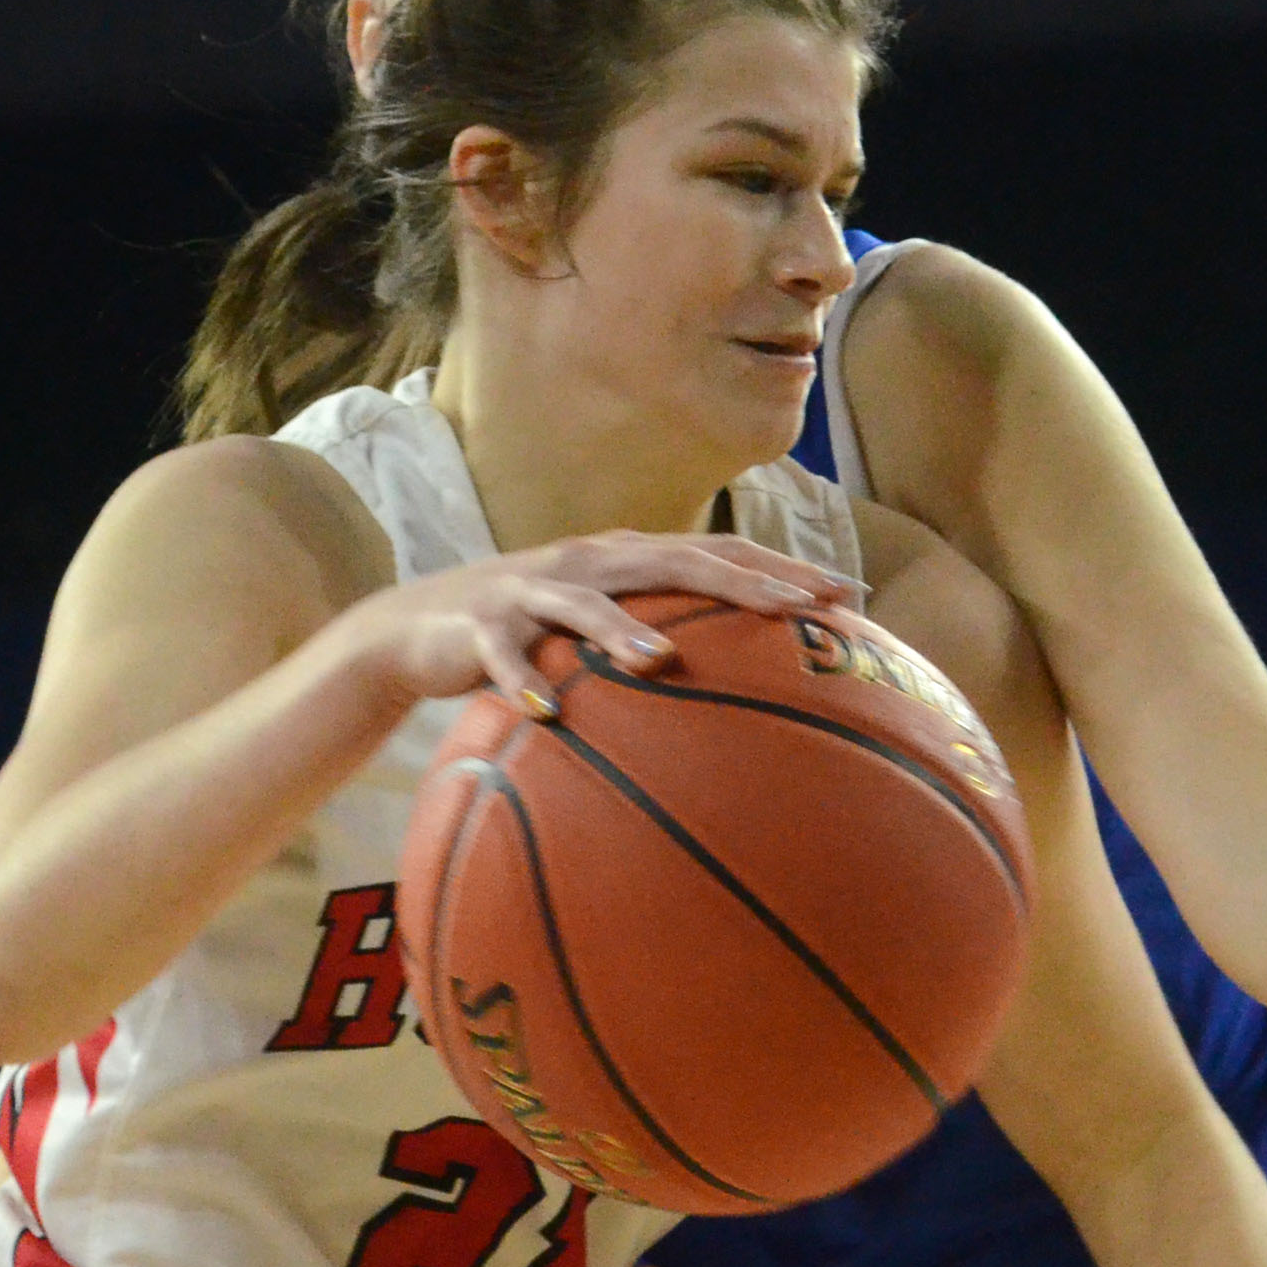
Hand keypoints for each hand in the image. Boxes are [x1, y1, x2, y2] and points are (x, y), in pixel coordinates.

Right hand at [349, 533, 856, 716]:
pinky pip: (504, 656)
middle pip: (674, 562)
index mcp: (628, 560)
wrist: (419, 629)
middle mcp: (589, 563)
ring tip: (662, 662)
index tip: (847, 596)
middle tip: (796, 610)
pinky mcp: (481, 626)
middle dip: (740, 582)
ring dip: (621, 633)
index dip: (781, 570)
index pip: (718, 554)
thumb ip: (670, 637)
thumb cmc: (534, 634)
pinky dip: (522, 680)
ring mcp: (533, 591)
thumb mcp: (605, 629)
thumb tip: (758, 687)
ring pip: (584, 606)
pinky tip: (546, 712)